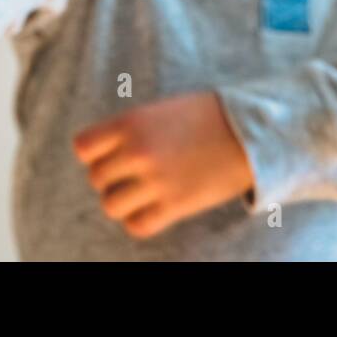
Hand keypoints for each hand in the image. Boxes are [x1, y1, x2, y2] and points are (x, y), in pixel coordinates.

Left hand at [72, 91, 254, 239]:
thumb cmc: (208, 116)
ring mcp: (156, 180)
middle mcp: (138, 151)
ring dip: (122, 202)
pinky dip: (140, 220)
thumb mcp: (162, 110)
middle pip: (97, 179)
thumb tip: (108, 155)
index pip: (83, 147)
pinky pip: (136, 225)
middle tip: (134, 175)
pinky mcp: (175, 205)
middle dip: (112, 179)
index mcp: (132, 122)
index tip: (112, 155)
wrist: (252, 132)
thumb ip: (133, 130)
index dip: (95, 154)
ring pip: (110, 206)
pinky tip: (156, 208)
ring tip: (142, 194)